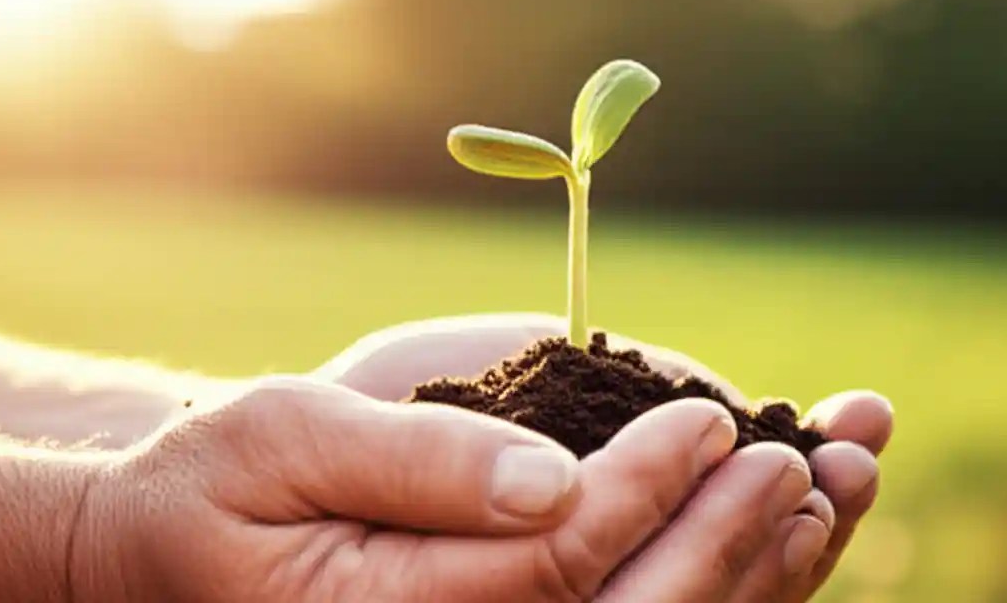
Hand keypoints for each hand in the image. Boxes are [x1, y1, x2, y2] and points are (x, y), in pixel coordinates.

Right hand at [71, 373, 812, 601]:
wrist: (169, 556)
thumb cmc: (215, 485)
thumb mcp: (285, 441)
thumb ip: (417, 463)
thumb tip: (554, 480)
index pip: (563, 569)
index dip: (652, 494)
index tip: (715, 421)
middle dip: (734, 541)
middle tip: (812, 459)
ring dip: (757, 574)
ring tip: (836, 496)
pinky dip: (719, 586)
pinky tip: (778, 539)